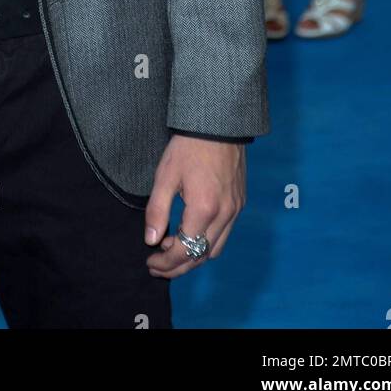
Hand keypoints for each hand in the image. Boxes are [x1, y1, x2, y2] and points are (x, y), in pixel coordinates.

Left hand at [144, 136, 245, 279]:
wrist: (218, 124)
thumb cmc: (188, 147)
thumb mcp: (165, 176)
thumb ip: (157, 210)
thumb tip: (151, 240)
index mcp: (204, 209)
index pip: (185, 251)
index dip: (166, 262)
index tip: (150, 261)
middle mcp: (225, 214)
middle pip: (201, 256)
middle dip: (178, 266)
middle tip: (158, 265)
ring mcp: (235, 210)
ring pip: (215, 249)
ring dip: (193, 256)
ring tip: (171, 248)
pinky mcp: (240, 203)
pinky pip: (224, 234)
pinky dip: (206, 242)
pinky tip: (190, 232)